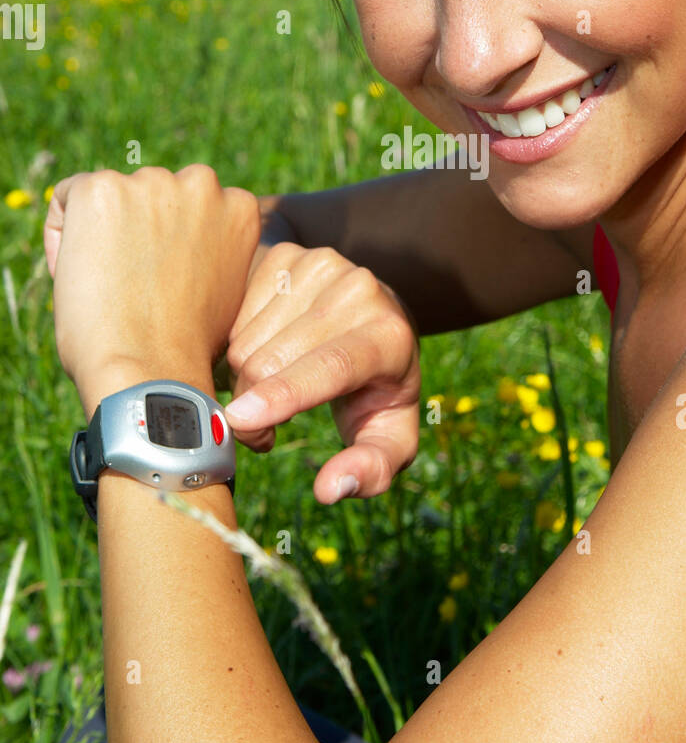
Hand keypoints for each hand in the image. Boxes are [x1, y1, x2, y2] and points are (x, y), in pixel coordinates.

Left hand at [43, 166, 261, 402]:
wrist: (150, 367)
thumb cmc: (187, 346)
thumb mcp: (222, 287)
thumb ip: (209, 250)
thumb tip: (183, 244)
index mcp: (238, 207)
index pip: (194, 207)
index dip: (170, 247)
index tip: (160, 284)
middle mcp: (201, 184)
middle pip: (153, 195)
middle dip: (138, 232)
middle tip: (130, 286)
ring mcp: (151, 183)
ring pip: (113, 196)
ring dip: (105, 232)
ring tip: (106, 287)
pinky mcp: (103, 190)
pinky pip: (68, 199)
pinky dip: (63, 235)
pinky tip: (77, 276)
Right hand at [223, 242, 420, 503]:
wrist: (372, 319)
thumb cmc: (377, 391)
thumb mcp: (388, 435)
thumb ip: (370, 470)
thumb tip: (330, 489)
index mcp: (392, 336)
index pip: (334, 365)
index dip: (286, 394)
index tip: (241, 419)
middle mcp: (361, 289)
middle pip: (273, 359)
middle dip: (254, 407)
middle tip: (264, 431)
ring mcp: (323, 264)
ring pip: (246, 340)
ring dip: (244, 378)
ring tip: (273, 387)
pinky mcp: (290, 253)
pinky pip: (236, 312)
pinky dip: (238, 342)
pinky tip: (268, 349)